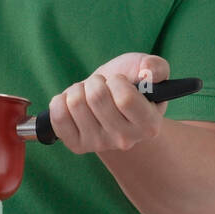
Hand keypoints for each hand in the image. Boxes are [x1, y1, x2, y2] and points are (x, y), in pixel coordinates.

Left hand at [47, 53, 170, 154]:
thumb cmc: (130, 84)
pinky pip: (58, 116)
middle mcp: (125, 140)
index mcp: (148, 124)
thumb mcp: (148, 71)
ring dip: (79, 89)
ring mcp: (99, 145)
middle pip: (97, 97)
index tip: (118, 81)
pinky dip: (60, 101)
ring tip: (88, 94)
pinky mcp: (77, 145)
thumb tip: (148, 72)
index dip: (117, 82)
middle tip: (101, 86)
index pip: (126, 99)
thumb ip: (156, 67)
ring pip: (75, 103)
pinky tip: (72, 103)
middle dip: (96, 81)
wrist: (110, 102)